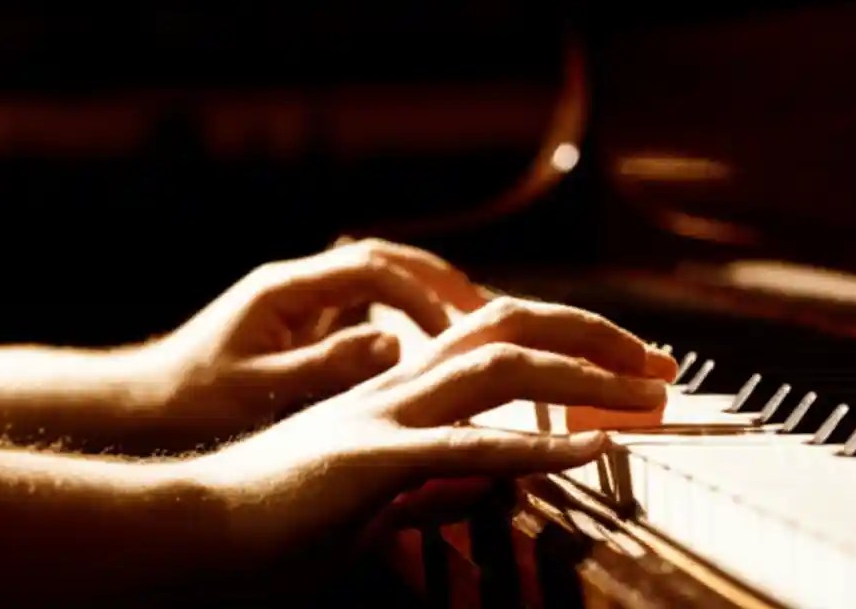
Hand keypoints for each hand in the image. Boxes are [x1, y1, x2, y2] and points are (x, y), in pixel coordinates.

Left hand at [131, 239, 489, 445]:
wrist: (138, 409)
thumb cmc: (187, 405)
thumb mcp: (257, 391)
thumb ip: (325, 367)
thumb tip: (393, 344)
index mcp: (285, 289)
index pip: (371, 269)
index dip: (421, 295)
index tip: (455, 335)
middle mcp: (296, 287)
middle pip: (383, 260)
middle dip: (436, 281)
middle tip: (486, 312)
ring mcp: (300, 307)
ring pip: (376, 283)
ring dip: (422, 298)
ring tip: (470, 331)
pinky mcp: (302, 331)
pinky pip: (364, 315)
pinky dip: (400, 326)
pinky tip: (428, 360)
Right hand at [187, 296, 675, 576]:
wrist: (193, 527)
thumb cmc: (274, 518)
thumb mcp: (376, 494)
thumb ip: (434, 479)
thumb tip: (490, 477)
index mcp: (399, 390)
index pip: (495, 339)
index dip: (567, 339)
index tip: (625, 367)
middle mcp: (397, 386)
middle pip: (510, 327)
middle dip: (595, 338)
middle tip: (662, 366)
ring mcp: (385, 417)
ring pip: (498, 367)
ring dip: (584, 374)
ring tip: (648, 394)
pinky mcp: (372, 460)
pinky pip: (467, 445)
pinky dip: (537, 443)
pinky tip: (590, 445)